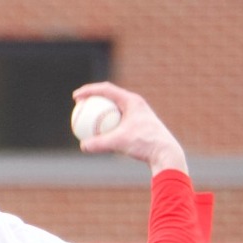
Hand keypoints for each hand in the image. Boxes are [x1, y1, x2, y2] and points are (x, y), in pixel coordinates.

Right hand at [72, 82, 187, 176]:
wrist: (166, 153)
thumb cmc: (145, 144)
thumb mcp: (120, 143)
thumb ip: (100, 143)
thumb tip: (83, 146)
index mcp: (132, 101)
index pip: (106, 89)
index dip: (89, 91)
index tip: (76, 97)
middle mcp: (135, 104)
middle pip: (109, 95)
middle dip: (92, 98)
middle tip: (79, 104)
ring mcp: (137, 113)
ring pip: (114, 107)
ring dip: (99, 109)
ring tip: (86, 117)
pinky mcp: (139, 123)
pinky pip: (118, 119)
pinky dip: (106, 122)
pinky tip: (98, 132)